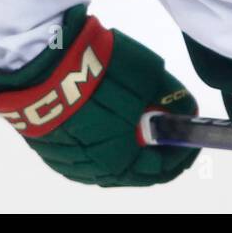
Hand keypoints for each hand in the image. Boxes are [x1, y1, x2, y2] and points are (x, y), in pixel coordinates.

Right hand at [0, 4, 198, 186]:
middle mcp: (91, 171)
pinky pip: (83, 151)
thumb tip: (186, 112)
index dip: (181, 152)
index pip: (161, 168)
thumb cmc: (101, 71)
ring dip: (126, 145)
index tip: (190, 137)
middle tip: (166, 128)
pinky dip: (102, 141)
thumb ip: (171, 100)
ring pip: (106, 160)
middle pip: (133, 168)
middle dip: (153, 148)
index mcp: (119, 163)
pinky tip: (109, 122)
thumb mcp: (150, 78)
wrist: (41, 61)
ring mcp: (65, 161)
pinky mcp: (46, 147)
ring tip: (138, 121)